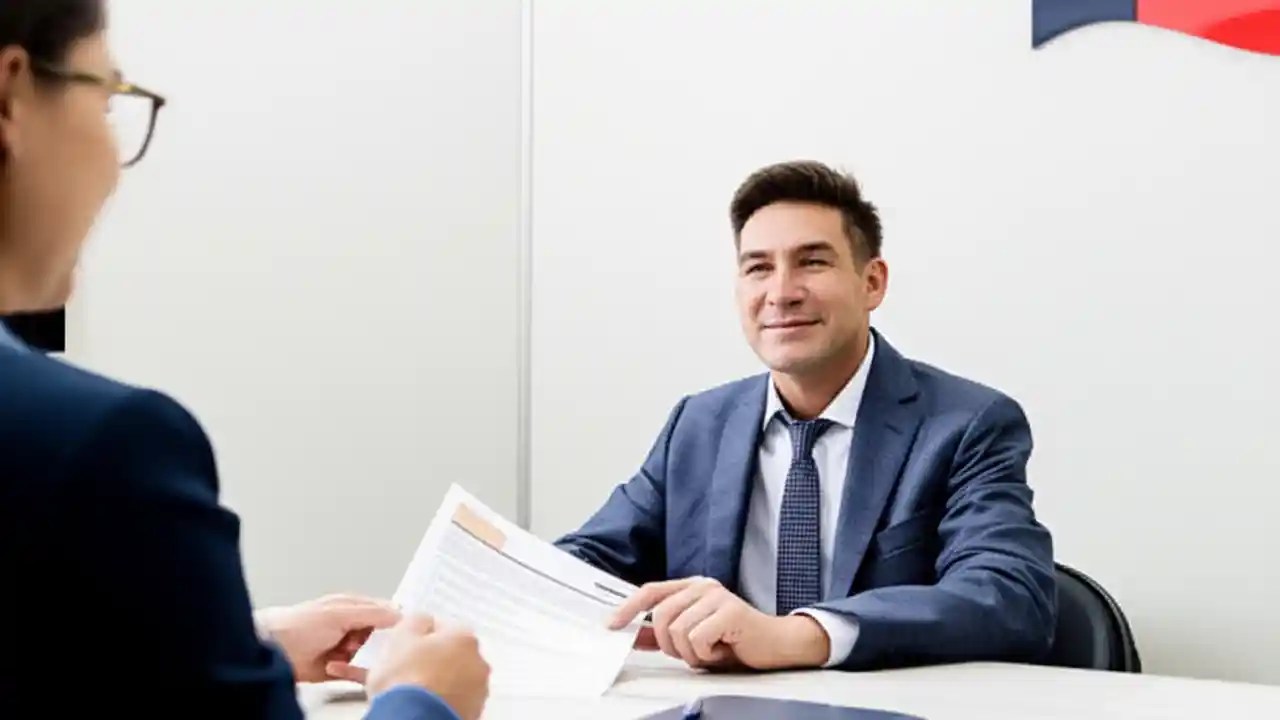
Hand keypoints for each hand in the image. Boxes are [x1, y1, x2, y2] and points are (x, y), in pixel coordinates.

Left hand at [254, 593, 399, 683]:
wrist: (273, 651)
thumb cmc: (298, 625)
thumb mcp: (340, 613)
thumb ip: (372, 613)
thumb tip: (398, 613)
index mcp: (353, 607)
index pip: (385, 612)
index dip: (396, 620)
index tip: (405, 628)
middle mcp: (351, 627)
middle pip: (381, 636)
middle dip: (379, 642)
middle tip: (369, 641)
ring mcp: (346, 648)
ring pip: (371, 656)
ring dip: (362, 657)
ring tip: (345, 652)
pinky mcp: (339, 669)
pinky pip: (356, 674)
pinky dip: (351, 672)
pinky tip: (337, 665)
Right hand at [366, 614, 490, 719]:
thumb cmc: (405, 677)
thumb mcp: (400, 637)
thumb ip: (417, 620)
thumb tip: (425, 621)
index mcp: (464, 637)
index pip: (445, 628)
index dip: (424, 636)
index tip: (410, 647)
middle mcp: (478, 662)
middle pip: (456, 653)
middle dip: (438, 659)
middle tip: (413, 670)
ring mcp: (479, 690)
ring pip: (460, 678)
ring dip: (445, 681)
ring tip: (420, 691)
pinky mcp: (475, 713)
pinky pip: (459, 700)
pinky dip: (447, 700)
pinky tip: (429, 704)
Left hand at [609, 577, 829, 670]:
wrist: (776, 645)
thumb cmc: (735, 641)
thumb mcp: (692, 638)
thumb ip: (663, 634)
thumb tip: (631, 635)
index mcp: (691, 587)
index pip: (651, 591)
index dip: (628, 608)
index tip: (611, 625)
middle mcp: (703, 586)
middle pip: (660, 615)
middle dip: (668, 644)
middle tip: (690, 653)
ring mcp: (717, 596)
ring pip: (677, 630)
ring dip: (691, 653)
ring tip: (711, 651)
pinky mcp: (730, 611)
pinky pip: (697, 639)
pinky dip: (706, 654)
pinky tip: (722, 650)